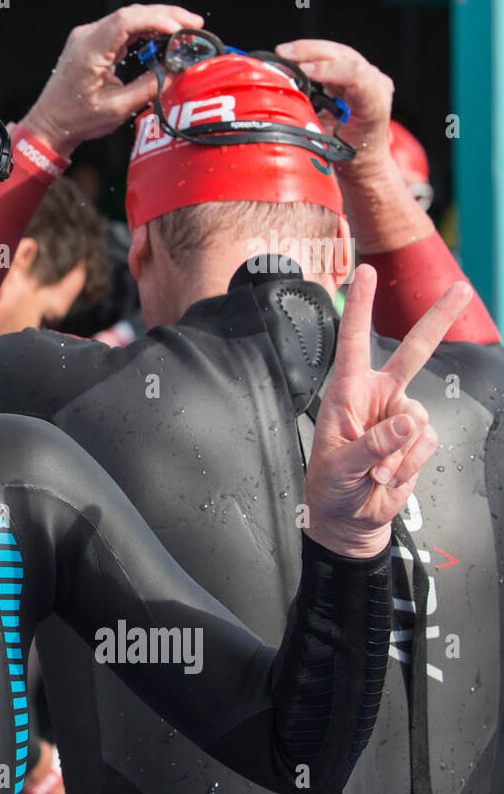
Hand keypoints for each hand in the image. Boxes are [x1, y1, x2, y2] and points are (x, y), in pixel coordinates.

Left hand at [21, 4, 203, 156]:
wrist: (50, 124)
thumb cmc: (77, 120)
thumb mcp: (117, 109)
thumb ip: (148, 88)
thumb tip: (176, 72)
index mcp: (88, 52)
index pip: (125, 21)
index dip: (157, 20)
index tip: (181, 29)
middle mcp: (86, 37)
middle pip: (130, 14)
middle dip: (165, 16)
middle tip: (194, 24)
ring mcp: (88, 37)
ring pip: (129, 18)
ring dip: (158, 21)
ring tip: (185, 30)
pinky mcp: (93, 42)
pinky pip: (122, 29)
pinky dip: (145, 30)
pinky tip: (164, 36)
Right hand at [272, 39, 393, 178]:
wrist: (366, 160)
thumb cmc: (349, 157)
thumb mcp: (327, 145)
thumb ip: (310, 122)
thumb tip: (286, 103)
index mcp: (374, 104)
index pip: (356, 75)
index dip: (328, 70)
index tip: (303, 71)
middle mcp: (376, 85)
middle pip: (345, 56)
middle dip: (311, 52)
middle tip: (282, 54)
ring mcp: (369, 77)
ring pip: (340, 52)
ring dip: (309, 50)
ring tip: (284, 52)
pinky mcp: (358, 75)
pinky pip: (336, 58)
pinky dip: (314, 56)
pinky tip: (295, 57)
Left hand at [303, 265, 470, 557]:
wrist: (348, 518)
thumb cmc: (331, 489)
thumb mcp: (341, 468)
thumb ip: (375, 445)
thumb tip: (409, 423)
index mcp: (345, 393)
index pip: (353, 343)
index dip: (360, 308)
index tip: (365, 274)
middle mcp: (376, 397)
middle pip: (412, 352)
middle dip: (438, 320)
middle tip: (462, 290)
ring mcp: (399, 417)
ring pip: (421, 418)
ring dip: (401, 452)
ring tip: (377, 473)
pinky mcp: (417, 439)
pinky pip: (427, 442)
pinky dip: (411, 463)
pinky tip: (391, 476)